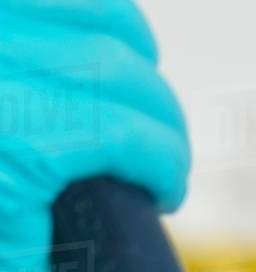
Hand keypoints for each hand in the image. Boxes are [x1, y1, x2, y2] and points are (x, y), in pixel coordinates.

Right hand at [0, 0, 190, 271]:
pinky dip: (161, 156)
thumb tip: (91, 67)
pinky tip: (162, 190)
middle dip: (132, 66)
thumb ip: (23, 102)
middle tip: (150, 128)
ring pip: (107, 65)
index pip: (33, 2)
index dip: (96, 21)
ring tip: (159, 173)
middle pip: (72, 11)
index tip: (125, 62)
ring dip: (157, 120)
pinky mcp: (8, 152)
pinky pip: (121, 128)